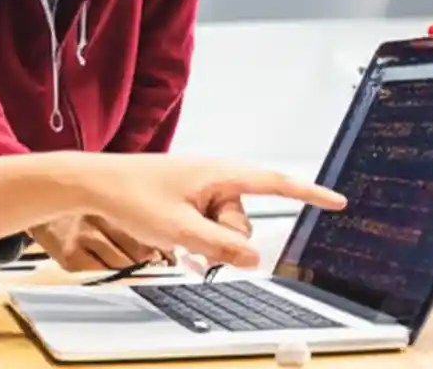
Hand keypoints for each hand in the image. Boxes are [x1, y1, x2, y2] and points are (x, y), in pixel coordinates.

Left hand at [0, 153, 345, 271]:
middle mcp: (215, 177)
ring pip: (225, 229)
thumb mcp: (178, 229)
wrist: (94, 183)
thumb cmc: (132, 194)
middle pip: (245, 220)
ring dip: (206, 241)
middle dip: (225, 238)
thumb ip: (220, 245)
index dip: (309, 193)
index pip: (275, 183)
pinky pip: (207, 226)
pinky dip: (197, 238)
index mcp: (220, 174)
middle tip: (187, 235)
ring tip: (172, 234)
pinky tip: (177, 244)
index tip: (338, 201)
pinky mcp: (188, 199)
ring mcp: (201, 189)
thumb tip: (255, 258)